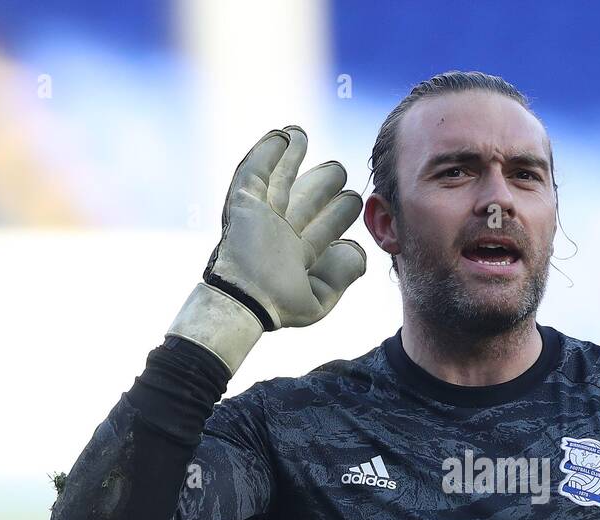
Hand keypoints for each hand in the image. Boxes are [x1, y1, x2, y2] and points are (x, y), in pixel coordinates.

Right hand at [168, 126, 365, 373]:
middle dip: (322, 183)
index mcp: (297, 255)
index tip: (352, 198)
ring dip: (291, 157)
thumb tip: (356, 248)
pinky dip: (266, 152)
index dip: (337, 213)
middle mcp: (280, 233)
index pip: (322, 228)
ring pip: (279, 179)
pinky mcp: (243, 202)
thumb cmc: (279, 306)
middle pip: (304, 199)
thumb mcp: (319, 298)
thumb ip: (342, 275)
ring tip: (301, 134)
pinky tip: (281, 137)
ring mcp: (261, 216)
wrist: (249, 299)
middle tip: (338, 169)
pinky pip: (255, 171)